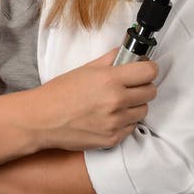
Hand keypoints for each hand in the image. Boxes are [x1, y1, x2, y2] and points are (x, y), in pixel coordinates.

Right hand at [33, 50, 157, 150]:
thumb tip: (126, 53)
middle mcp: (116, 101)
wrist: (43, 120)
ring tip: (118, 102)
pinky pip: (131, 127)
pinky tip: (110, 115)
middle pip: (150, 92)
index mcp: (110, 80)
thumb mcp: (85, 69)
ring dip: (135, 104)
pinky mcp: (113, 139)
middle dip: (143, 86)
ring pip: (143, 110)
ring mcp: (115, 122)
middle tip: (131, 85)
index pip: (148, 72)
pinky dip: (125, 121)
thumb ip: (110, 59)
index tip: (145, 68)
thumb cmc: (60, 92)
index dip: (149, 68)